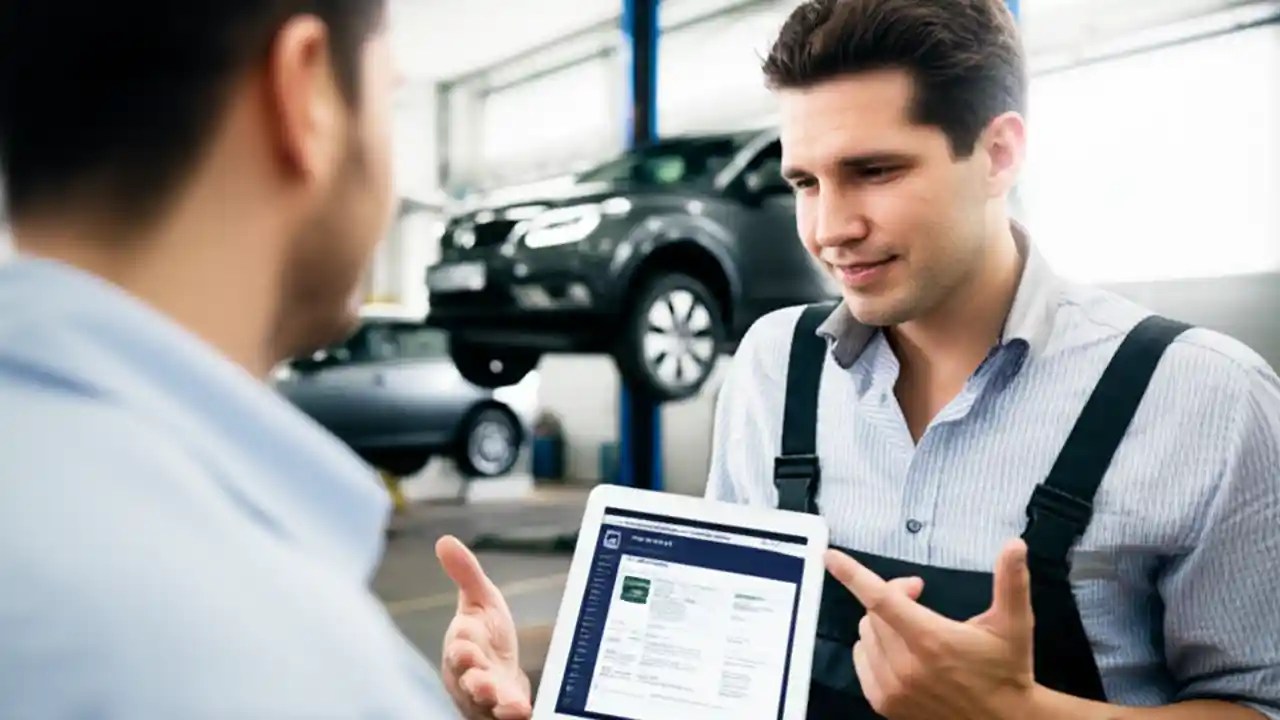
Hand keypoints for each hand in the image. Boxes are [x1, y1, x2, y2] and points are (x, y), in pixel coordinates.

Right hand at [436, 535, 532, 719]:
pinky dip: (510, 713)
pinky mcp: (500, 711)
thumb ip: (465, 573)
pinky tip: (522, 711)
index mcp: (462, 644)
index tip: (464, 644)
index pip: (458, 645)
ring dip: (492, 700)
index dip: (461, 646)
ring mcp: (485, 696)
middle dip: (473, 679)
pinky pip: (502, 715)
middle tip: (482, 679)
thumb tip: (444, 540)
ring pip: (483, 701)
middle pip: (467, 679)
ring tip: (508, 704)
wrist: (503, 674)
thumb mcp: (481, 601)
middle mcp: (469, 674)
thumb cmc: (487, 637)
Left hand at [827, 539, 1037, 719]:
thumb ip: (1011, 582)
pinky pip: (862, 660)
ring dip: (882, 623)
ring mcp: (893, 688)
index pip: (881, 598)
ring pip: (866, 635)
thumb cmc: (1006, 670)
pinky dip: (873, 648)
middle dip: (893, 597)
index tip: (830, 556)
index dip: (852, 574)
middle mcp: (906, 665)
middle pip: (874, 613)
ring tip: (912, 626)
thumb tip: (1014, 544)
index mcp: (931, 639)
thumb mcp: (1014, 624)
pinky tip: (898, 650)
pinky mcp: (885, 704)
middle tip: (917, 594)